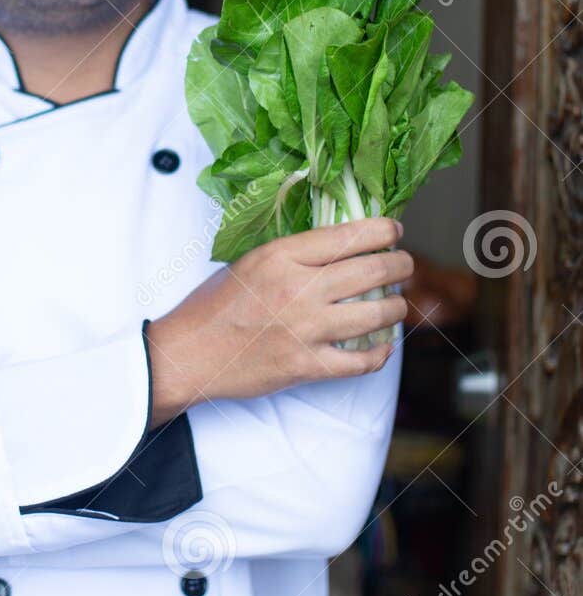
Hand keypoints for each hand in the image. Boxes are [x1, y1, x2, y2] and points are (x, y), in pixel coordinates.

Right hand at [145, 217, 412, 424]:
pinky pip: (362, 361)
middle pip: (372, 270)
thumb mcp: (250, 261)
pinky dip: (380, 353)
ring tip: (396, 304)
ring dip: (396, 307)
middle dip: (401, 265)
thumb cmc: (215, 305)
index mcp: (281, 256)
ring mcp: (305, 330)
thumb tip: (342, 244)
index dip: (383, 230)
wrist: (190, 353)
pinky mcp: (307, 365)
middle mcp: (298, 289)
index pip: (348, 235)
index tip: (394, 230)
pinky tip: (382, 346)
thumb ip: (294, 253)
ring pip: (376, 314)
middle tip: (405, 265)